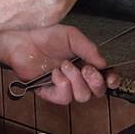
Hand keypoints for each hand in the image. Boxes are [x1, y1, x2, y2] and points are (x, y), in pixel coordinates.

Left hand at [0, 25, 118, 104]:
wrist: (22, 38)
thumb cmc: (45, 35)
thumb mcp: (72, 36)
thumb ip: (89, 49)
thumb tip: (104, 64)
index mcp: (86, 63)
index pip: (105, 78)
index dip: (112, 81)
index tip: (111, 77)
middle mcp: (77, 77)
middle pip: (96, 92)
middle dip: (95, 82)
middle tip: (86, 68)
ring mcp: (63, 86)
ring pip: (82, 97)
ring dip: (76, 81)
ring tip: (64, 65)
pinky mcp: (49, 92)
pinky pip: (64, 98)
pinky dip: (62, 85)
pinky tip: (55, 73)